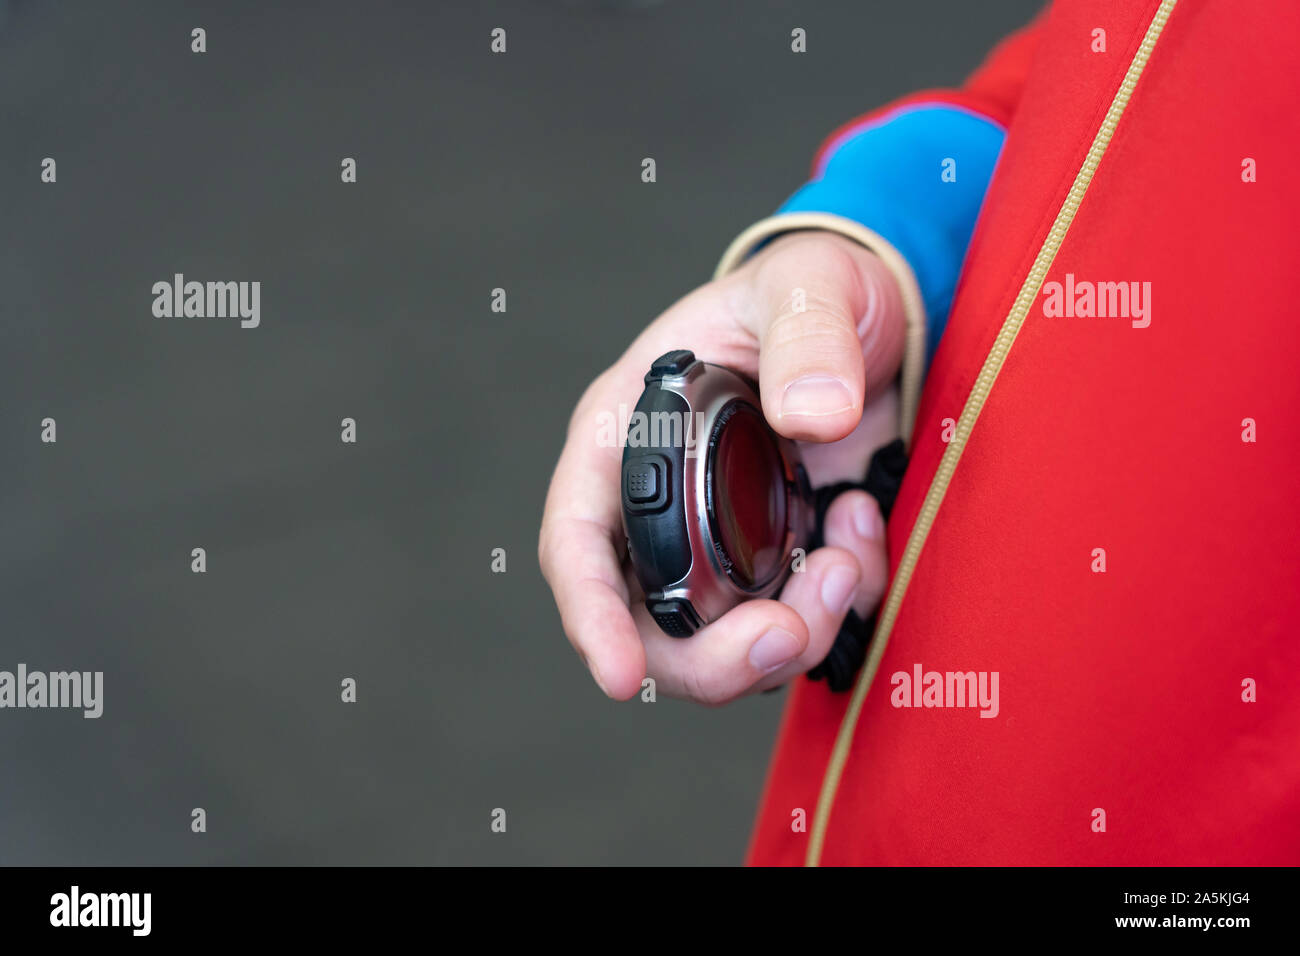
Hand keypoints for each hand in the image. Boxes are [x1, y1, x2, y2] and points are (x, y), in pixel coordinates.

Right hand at [539, 231, 907, 703]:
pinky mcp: (779, 561)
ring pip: (728, 642)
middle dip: (717, 656)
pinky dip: (841, 600)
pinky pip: (799, 622)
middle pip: (652, 627)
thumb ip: (807, 337)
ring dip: (796, 627)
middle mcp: (661, 505)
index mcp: (627, 436)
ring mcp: (720, 543)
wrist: (874, 321)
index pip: (580, 541)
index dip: (590, 615)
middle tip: (786, 632)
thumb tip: (813, 417)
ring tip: (847, 549)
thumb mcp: (805, 285)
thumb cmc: (809, 293)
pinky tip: (858, 523)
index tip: (620, 677)